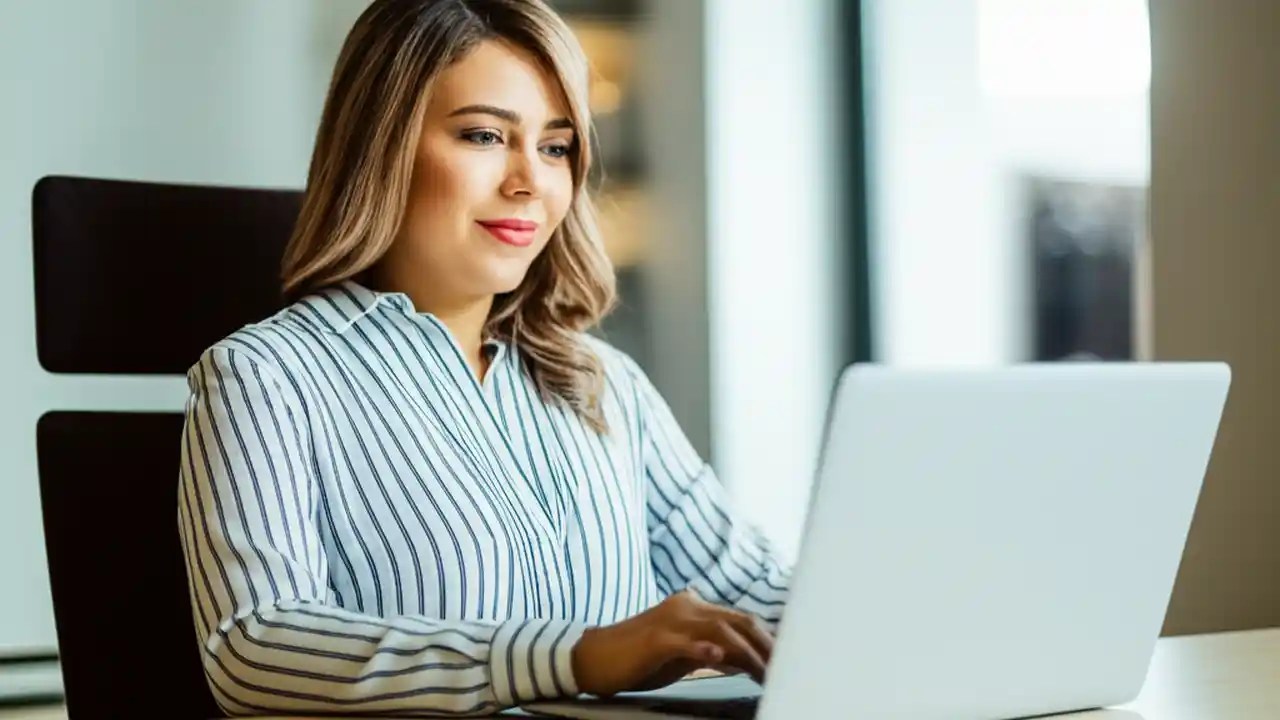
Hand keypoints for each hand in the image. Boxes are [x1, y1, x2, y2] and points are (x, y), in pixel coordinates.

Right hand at [570, 589, 773, 696]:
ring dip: (746, 652)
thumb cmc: (639, 658)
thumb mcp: (681, 653)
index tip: (785, 660)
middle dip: (765, 645)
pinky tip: (718, 656)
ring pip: (719, 630)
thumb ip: (711, 650)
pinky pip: (685, 641)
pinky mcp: (655, 639)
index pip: (740, 619)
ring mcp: (670, 621)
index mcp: (694, 607)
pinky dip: (704, 647)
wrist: (594, 657)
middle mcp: (686, 607)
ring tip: (764, 672)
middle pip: (737, 620)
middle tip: (785, 668)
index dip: (765, 639)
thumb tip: (743, 660)